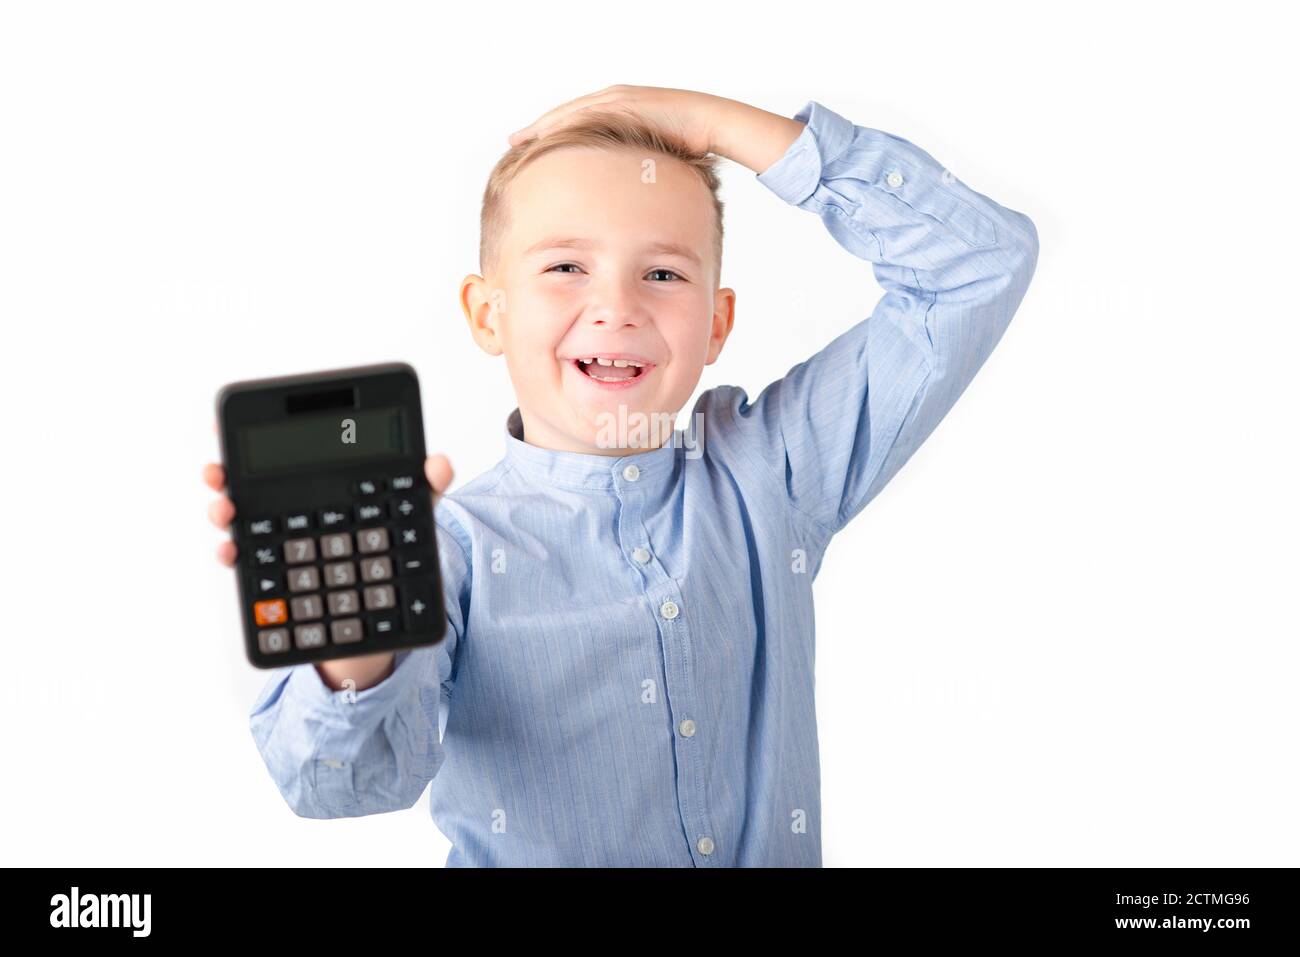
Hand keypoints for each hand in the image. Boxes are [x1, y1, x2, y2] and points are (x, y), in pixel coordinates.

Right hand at [205, 443, 454, 691]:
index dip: (252, 432)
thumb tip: (438, 463)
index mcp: (321, 484)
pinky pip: (249, 566)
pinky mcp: (279, 578)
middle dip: (226, 473)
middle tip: (217, 472)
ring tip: (225, 511)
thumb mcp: (412, 514)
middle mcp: (291, 509)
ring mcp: (281, 542)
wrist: (387, 610)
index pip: (286, 452)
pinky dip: (235, 556)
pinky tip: (232, 552)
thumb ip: (424, 488)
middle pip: (250, 483)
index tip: (223, 422)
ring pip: (241, 520)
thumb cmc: (392, 550)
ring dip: (224, 511)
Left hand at [507, 84, 723, 154]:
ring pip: (571, 112)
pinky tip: (550, 135)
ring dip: (546, 126)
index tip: (528, 147)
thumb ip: (631, 165)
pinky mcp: (624, 102)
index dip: (549, 134)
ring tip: (524, 140)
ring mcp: (617, 99)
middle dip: (538, 128)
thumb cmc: (684, 144)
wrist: (707, 123)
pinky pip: (588, 113)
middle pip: (565, 115)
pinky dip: (567, 123)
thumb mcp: (649, 155)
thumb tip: (619, 193)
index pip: (574, 122)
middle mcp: (612, 99)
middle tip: (513, 142)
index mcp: (615, 110)